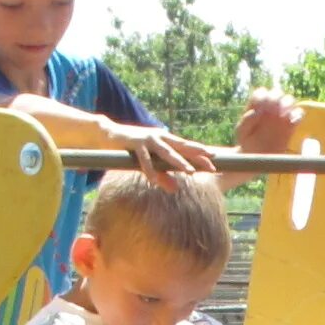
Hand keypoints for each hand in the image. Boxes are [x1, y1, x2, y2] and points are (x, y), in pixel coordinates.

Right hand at [101, 118, 219, 185]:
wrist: (108, 134)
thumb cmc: (131, 149)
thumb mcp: (150, 164)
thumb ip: (163, 175)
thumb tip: (175, 189)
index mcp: (165, 140)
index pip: (186, 147)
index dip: (200, 154)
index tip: (215, 161)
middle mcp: (160, 137)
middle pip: (182, 148)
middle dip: (197, 156)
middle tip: (212, 165)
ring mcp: (148, 139)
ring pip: (166, 152)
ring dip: (178, 162)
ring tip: (189, 172)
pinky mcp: (134, 143)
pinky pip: (144, 160)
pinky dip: (149, 170)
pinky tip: (153, 181)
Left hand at [234, 91, 303, 154]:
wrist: (257, 158)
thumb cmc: (246, 143)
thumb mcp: (241, 133)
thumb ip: (246, 121)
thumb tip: (257, 112)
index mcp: (256, 105)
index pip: (261, 93)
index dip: (262, 98)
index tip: (261, 110)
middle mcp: (270, 107)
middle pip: (276, 93)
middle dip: (275, 98)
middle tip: (273, 111)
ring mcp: (282, 114)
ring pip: (289, 99)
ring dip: (287, 104)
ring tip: (282, 115)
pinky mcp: (291, 125)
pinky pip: (299, 114)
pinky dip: (297, 115)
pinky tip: (291, 122)